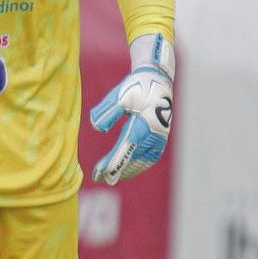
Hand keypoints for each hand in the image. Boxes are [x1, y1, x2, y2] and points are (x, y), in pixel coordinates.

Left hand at [90, 33, 173, 184]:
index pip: (125, 149)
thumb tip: (97, 128)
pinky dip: (138, 166)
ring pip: (142, 162)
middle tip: (99, 179)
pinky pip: (149, 158)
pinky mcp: (160, 139)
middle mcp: (153, 135)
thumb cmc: (136, 86)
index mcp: (142, 124)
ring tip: (111, 178)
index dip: (112, 163)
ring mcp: (159, 138)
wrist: (158, 79)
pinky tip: (128, 170)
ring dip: (127, 171)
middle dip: (116, 171)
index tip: (98, 173)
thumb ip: (108, 111)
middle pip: (133, 159)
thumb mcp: (120, 95)